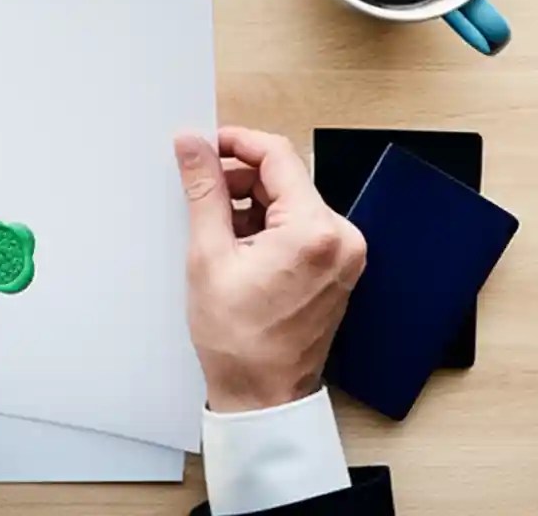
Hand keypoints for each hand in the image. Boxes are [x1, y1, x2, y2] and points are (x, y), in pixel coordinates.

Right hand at [174, 126, 365, 412]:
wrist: (263, 394)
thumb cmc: (240, 342)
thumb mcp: (209, 256)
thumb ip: (204, 191)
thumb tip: (193, 146)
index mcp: (314, 231)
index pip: (278, 155)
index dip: (236, 142)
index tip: (207, 145)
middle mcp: (341, 238)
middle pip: (285, 179)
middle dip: (240, 180)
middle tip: (202, 195)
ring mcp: (344, 254)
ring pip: (290, 202)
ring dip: (251, 206)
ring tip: (218, 237)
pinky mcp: (338, 267)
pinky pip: (300, 227)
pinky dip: (268, 228)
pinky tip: (239, 251)